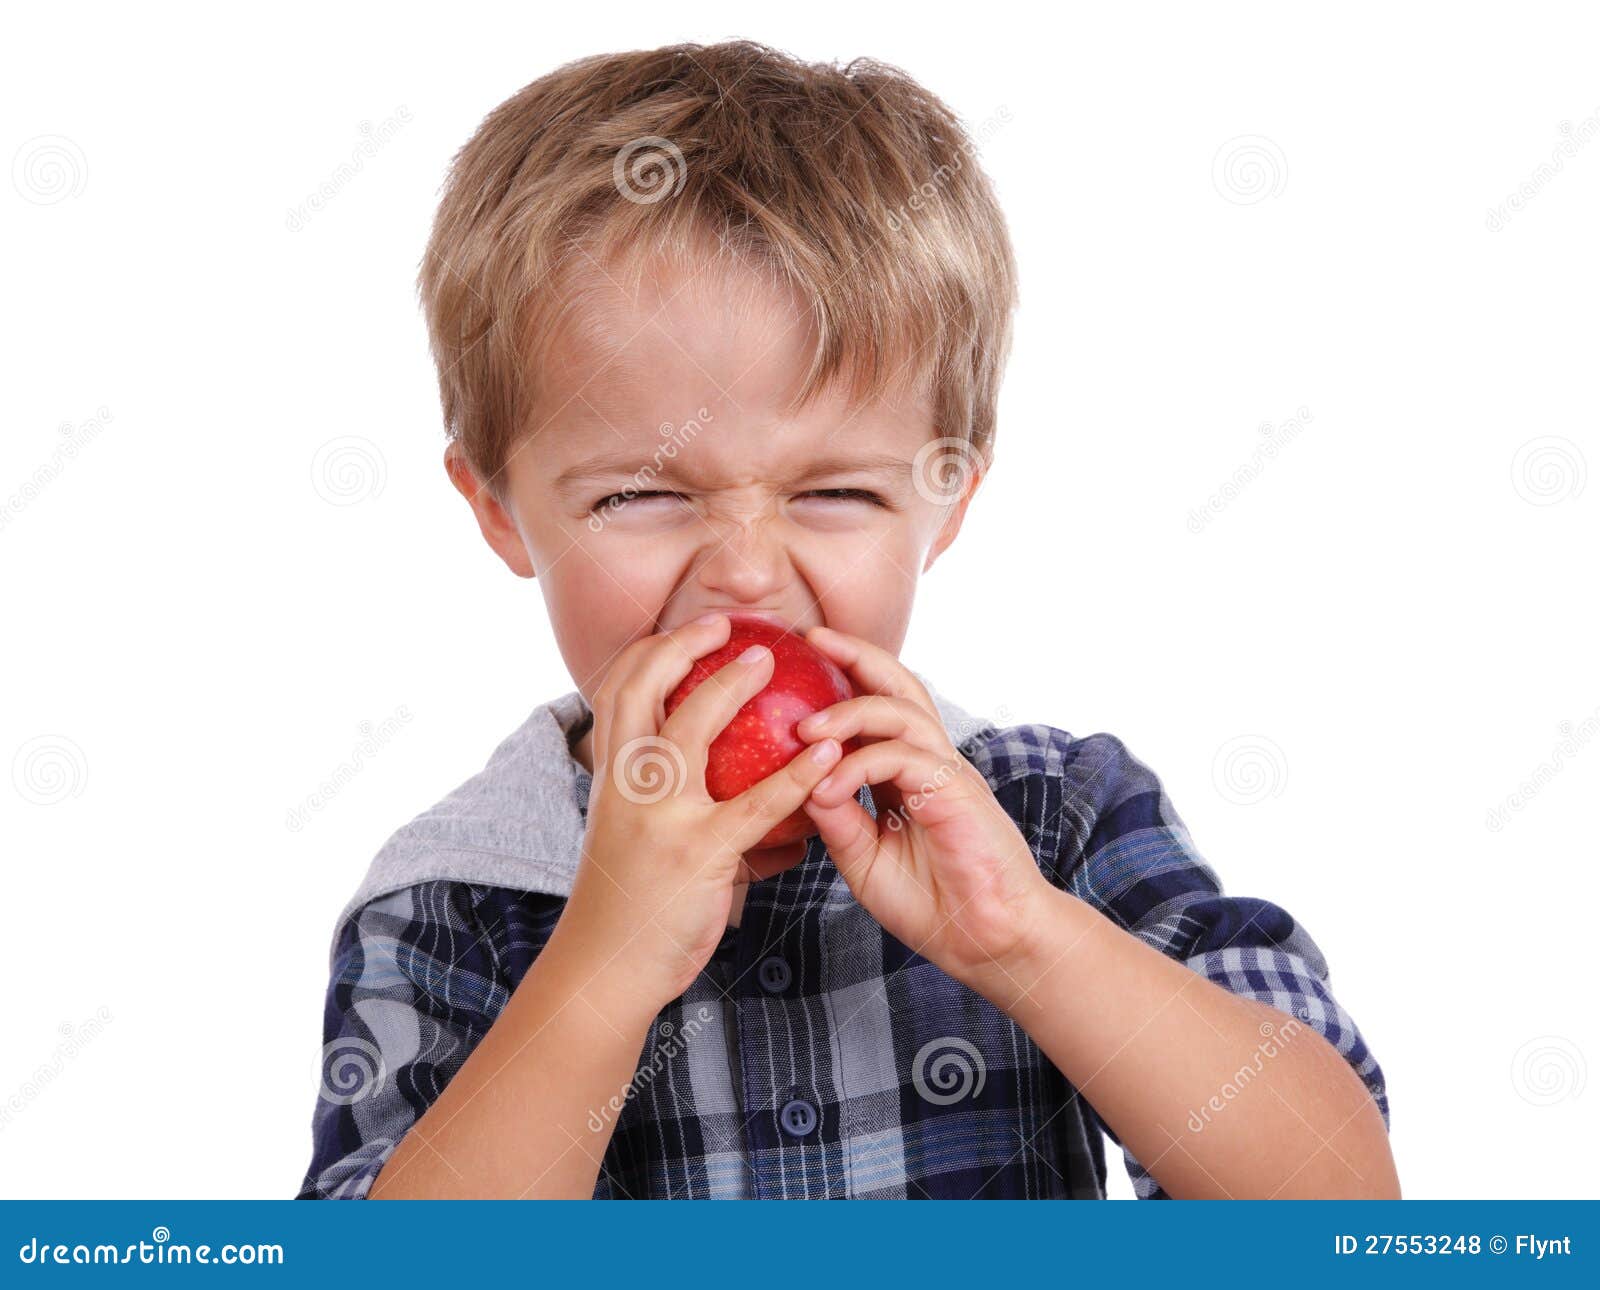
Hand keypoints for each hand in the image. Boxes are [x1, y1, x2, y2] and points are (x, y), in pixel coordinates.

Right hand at [558, 615, 843, 1007]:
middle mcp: (625, 786)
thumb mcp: (627, 832)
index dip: (654, 651)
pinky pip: (754, 805)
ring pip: (691, 728)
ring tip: (770, 662)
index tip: (693, 629)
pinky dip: (795, 774)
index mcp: (609, 777)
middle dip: (682, 646)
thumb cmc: (627, 902)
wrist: (605, 968)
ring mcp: (658, 817)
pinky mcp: (696, 854)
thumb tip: (698, 759)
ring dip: (732, 686)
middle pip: (643, 689)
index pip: (619, 690)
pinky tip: (827, 753)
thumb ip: (656, 792)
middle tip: (728, 626)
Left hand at [794, 625, 1053, 993]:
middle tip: (810, 638)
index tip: (803, 657)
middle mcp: (932, 762)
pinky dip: (860, 766)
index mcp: (911, 773)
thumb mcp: (865, 860)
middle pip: (900, 686)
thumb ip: (838, 820)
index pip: (880, 706)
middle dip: (857, 655)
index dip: (847, 676)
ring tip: (804, 729)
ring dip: (849, 712)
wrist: (989, 943)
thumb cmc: (934, 905)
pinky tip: (829, 785)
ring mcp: (948, 773)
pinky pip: (904, 760)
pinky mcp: (957, 794)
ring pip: (902, 712)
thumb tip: (801, 783)